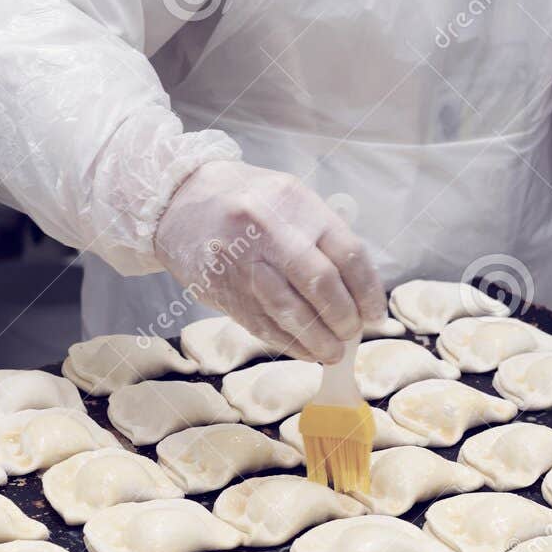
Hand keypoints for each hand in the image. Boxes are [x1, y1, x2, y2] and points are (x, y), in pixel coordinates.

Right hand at [154, 160, 385, 362]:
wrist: (177, 201)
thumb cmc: (245, 201)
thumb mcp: (288, 199)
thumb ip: (322, 236)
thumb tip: (358, 291)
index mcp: (295, 203)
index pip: (347, 254)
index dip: (367, 291)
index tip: (374, 313)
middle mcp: (269, 230)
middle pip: (322, 285)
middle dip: (344, 318)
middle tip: (352, 332)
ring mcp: (244, 263)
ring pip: (292, 312)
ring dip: (319, 340)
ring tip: (333, 352)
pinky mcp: (224, 290)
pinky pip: (264, 326)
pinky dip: (291, 345)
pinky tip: (307, 351)